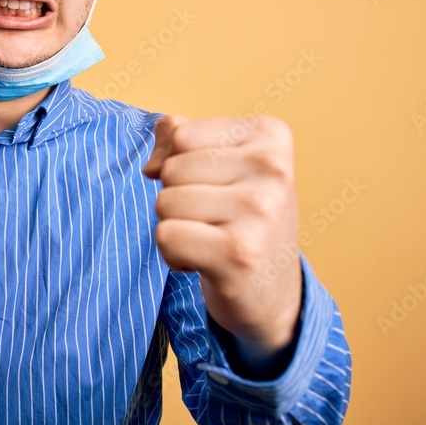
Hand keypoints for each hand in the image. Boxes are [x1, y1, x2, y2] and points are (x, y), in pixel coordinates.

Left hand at [143, 115, 301, 372]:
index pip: (180, 134)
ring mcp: (260, 210)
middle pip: (171, 169)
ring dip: (176, 226)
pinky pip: (166, 236)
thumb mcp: (218, 163)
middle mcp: (272, 168)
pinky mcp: (239, 252)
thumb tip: (152, 166)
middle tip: (216, 219)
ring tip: (212, 239)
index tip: (218, 186)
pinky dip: (173, 253)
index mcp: (270, 135)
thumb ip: (176, 138)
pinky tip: (206, 261)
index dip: (181, 163)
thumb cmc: (239, 216)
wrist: (272, 290)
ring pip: (165, 202)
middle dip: (178, 196)